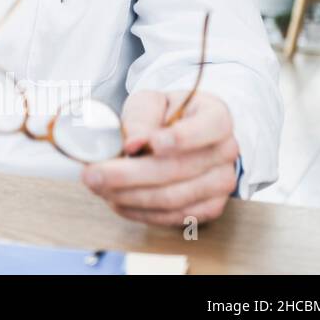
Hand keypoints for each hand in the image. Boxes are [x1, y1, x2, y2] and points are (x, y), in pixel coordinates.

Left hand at [80, 90, 239, 226]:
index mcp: (217, 117)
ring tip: (97, 186)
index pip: (209, 128)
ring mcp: (220, 183)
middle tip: (93, 173)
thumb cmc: (163, 115)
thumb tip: (134, 142)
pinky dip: (140, 210)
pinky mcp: (209, 208)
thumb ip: (142, 118)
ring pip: (173, 198)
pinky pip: (172, 217)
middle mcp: (226, 152)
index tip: (147, 144)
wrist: (176, 136)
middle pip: (180, 169)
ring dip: (129, 195)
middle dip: (130, 174)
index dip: (179, 138)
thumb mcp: (149, 103)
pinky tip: (116, 199)